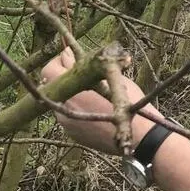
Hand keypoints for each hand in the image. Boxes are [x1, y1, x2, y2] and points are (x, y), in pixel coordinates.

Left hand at [41, 48, 161, 154]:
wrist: (138, 135)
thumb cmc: (130, 102)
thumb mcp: (115, 76)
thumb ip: (93, 66)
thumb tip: (81, 55)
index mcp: (74, 87)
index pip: (52, 68)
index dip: (60, 59)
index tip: (68, 56)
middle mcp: (64, 104)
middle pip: (51, 84)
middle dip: (63, 74)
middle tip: (76, 70)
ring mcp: (65, 121)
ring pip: (60, 100)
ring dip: (70, 92)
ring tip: (88, 91)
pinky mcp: (71, 133)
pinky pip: (67, 115)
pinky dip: (76, 108)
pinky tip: (92, 108)